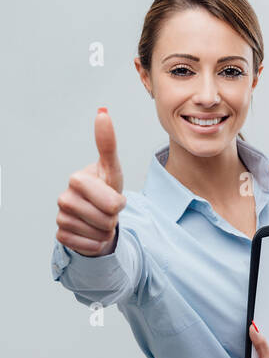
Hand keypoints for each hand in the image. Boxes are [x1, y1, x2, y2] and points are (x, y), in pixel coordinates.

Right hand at [56, 109, 126, 256]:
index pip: (111, 201)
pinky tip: (92, 232)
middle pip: (107, 217)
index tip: (116, 200)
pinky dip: (97, 243)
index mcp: (77, 179)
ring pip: (98, 232)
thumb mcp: (112, 169)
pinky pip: (89, 245)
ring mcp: (61, 217)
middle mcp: (64, 197)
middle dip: (114, 217)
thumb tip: (102, 111)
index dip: (118, 203)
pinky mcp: (61, 236)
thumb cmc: (106, 190)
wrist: (96, 216)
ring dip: (106, 230)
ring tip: (101, 219)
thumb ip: (107, 143)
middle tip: (109, 210)